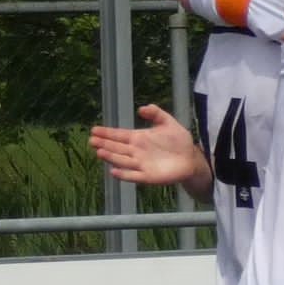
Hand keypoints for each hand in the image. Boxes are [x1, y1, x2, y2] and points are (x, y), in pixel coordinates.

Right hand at [88, 104, 207, 186]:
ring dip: (111, 157)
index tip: (94, 130)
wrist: (191, 158)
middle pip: (116, 147)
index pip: (119, 135)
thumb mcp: (168, 123)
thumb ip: (156, 114)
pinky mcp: (148, 176)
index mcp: (138, 138)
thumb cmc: (179, 141)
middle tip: (91, 140)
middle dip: (104, 144)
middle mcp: (136, 151)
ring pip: (122, 160)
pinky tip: (113, 171)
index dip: (107, 133)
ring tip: (99, 152)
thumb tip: (142, 108)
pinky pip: (133, 176)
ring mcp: (141, 164)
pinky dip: (124, 174)